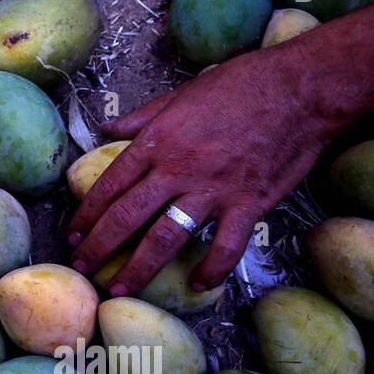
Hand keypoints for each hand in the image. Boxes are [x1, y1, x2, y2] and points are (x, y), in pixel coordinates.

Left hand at [66, 46, 340, 296]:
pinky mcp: (249, 204)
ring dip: (139, 268)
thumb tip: (108, 129)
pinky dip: (211, 269)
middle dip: (99, 246)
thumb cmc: (241, 85)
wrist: (301, 89)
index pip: (111, 184)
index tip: (72, 234)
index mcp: (158, 140)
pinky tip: (198, 283)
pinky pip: (225, 246)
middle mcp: (178, 168)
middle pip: (127, 216)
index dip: (87, 213)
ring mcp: (213, 189)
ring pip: (165, 237)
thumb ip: (143, 117)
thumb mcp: (182, 93)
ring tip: (120, 288)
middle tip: (81, 268)